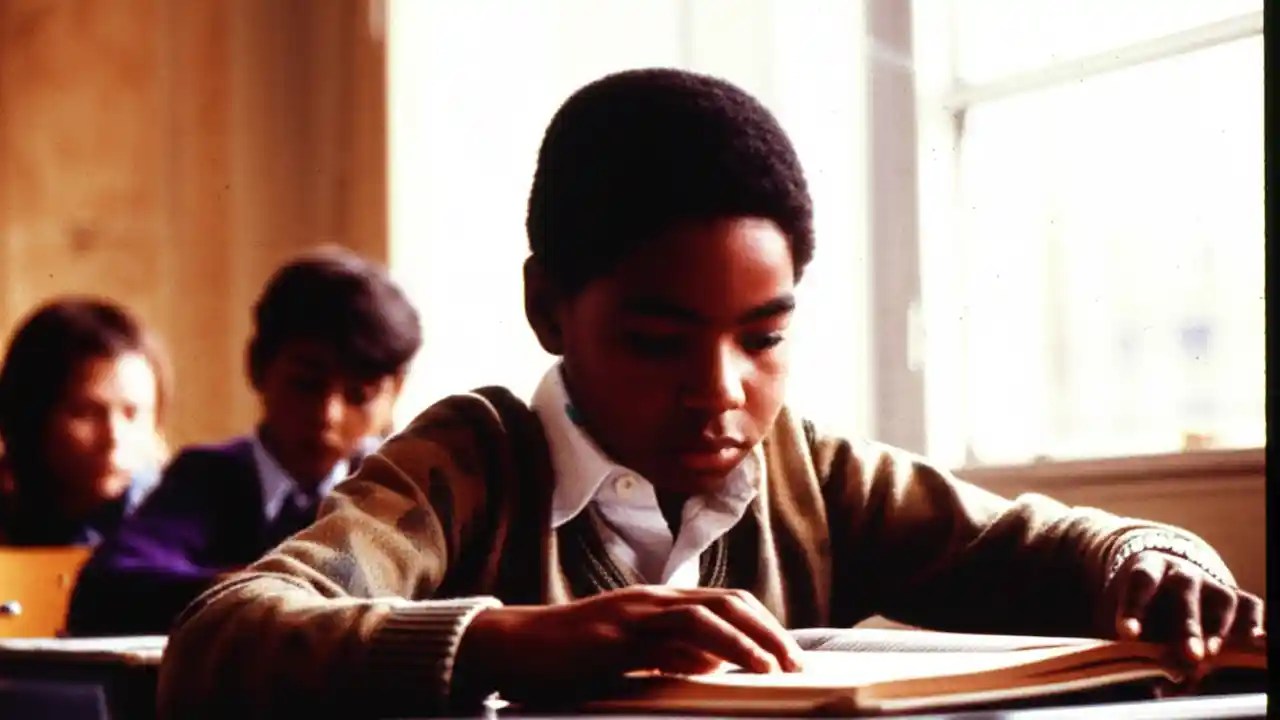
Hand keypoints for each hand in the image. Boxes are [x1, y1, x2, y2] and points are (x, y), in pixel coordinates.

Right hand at [454, 586, 803, 699]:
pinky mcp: (612, 635)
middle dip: (768, 631)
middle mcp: (651, 600)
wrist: (513, 645)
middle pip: (727, 602)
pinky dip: (699, 653)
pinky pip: (664, 639)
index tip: (788, 653)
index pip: (727, 601)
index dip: (764, 624)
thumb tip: (713, 666)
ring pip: (704, 615)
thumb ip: (669, 653)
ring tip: (771, 666)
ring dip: (745, 640)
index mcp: (658, 601)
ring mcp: (632, 614)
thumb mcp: (629, 652)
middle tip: (795, 662)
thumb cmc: (569, 654)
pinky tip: (721, 669)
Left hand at [1105, 552, 1264, 666]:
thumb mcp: (1128, 617)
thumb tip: (1165, 676)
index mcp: (1148, 568)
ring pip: (1222, 599)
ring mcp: (1211, 584)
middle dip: (1187, 624)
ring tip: (1210, 654)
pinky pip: (1249, 606)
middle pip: (1186, 589)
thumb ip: (1137, 643)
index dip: (1134, 607)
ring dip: (1217, 628)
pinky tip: (1254, 642)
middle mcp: (1182, 572)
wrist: (1162, 583)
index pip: (1142, 581)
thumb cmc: (1139, 607)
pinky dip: (1252, 624)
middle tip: (1188, 654)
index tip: (1128, 635)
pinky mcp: (1235, 597)